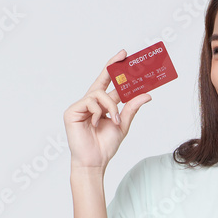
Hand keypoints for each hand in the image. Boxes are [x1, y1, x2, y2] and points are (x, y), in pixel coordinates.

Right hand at [64, 49, 152, 169]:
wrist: (94, 161)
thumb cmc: (105, 146)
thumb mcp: (123, 124)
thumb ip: (131, 108)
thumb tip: (146, 94)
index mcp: (102, 106)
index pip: (109, 84)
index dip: (114, 69)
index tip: (124, 56)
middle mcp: (90, 103)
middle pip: (101, 81)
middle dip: (111, 67)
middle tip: (122, 56)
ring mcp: (80, 106)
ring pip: (99, 93)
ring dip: (110, 106)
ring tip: (114, 120)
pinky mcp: (72, 111)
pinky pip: (89, 102)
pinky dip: (98, 112)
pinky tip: (97, 123)